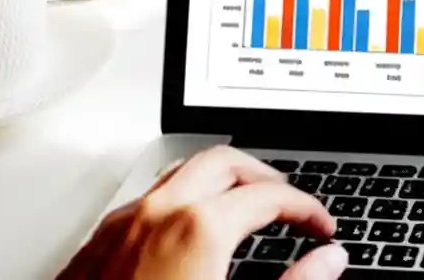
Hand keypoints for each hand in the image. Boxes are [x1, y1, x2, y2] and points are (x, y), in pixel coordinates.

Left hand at [58, 146, 344, 279]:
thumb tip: (327, 262)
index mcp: (198, 228)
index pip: (270, 196)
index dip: (306, 208)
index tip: (321, 227)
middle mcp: (157, 215)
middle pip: (223, 162)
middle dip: (264, 176)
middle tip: (289, 203)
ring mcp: (120, 226)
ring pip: (179, 173)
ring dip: (219, 181)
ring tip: (243, 206)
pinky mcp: (96, 245)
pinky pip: (146, 200)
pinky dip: (180, 200)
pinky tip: (188, 231)